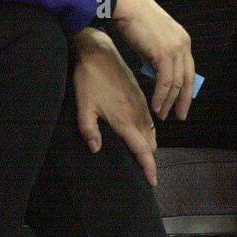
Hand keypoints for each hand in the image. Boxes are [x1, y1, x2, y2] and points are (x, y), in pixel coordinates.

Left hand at [72, 28, 158, 185]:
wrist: (99, 54)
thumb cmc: (89, 81)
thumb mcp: (83, 106)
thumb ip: (89, 129)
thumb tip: (96, 149)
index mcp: (124, 119)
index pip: (142, 150)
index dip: (149, 167)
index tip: (153, 182)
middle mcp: (137, 113)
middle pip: (150, 143)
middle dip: (149, 159)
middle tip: (144, 173)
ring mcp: (140, 103)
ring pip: (151, 131)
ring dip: (149, 145)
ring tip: (142, 157)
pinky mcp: (140, 95)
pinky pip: (149, 120)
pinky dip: (148, 132)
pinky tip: (140, 134)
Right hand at [111, 0, 194, 119]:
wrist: (127, 5)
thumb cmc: (135, 19)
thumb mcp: (153, 39)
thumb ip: (158, 54)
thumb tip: (156, 70)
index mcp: (183, 40)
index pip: (189, 70)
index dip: (187, 89)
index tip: (182, 104)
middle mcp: (183, 44)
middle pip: (187, 79)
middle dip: (183, 100)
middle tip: (179, 116)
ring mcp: (175, 49)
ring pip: (176, 83)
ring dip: (169, 102)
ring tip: (162, 114)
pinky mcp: (164, 53)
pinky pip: (165, 82)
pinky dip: (161, 96)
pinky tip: (156, 105)